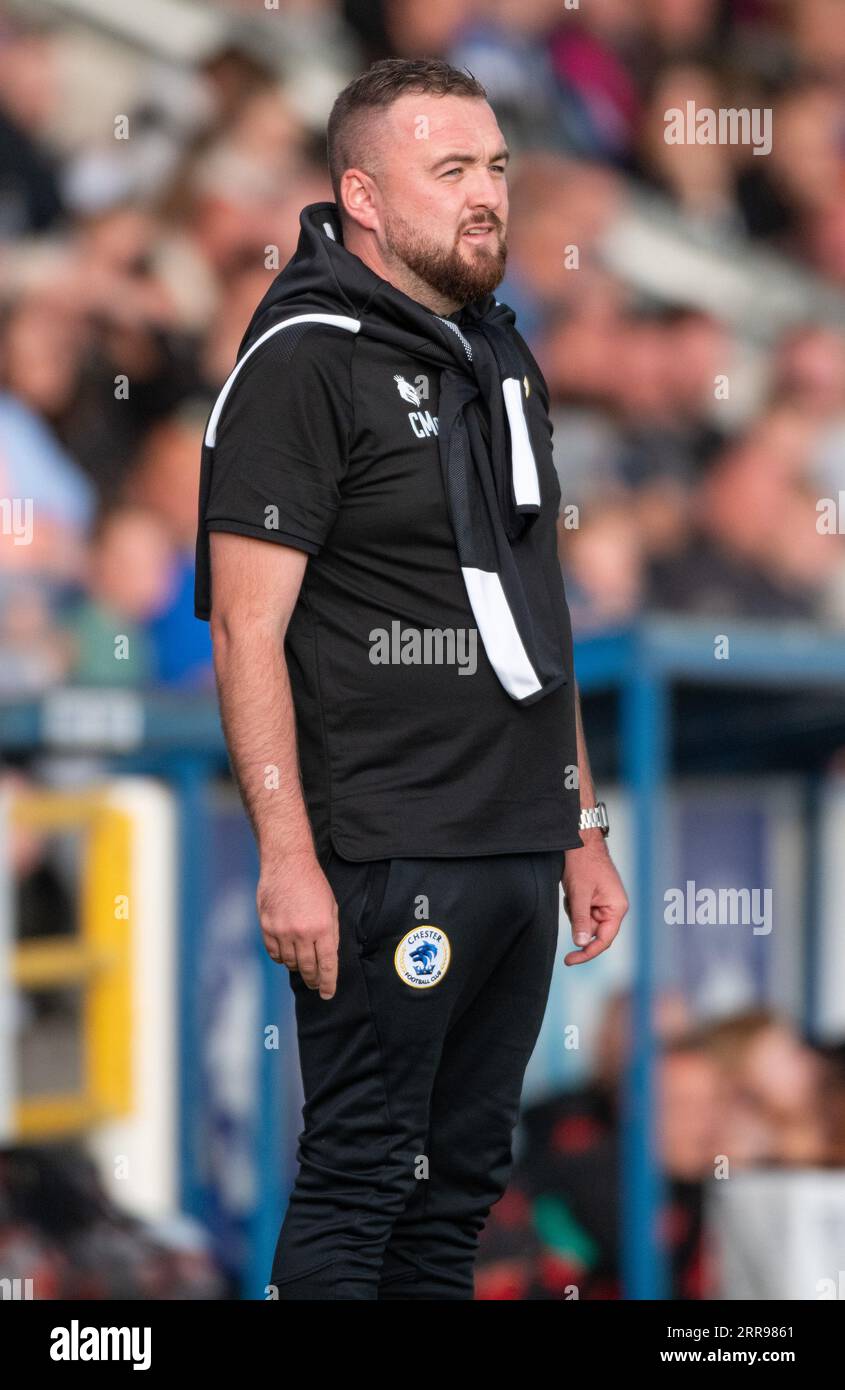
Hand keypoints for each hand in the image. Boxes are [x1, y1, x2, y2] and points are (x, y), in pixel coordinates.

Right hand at [257, 852, 339, 997]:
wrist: (288, 864)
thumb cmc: (313, 884)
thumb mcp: (331, 907)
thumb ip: (331, 933)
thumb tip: (328, 958)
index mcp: (323, 928)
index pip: (327, 965)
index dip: (328, 983)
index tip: (328, 994)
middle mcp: (302, 933)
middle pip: (308, 968)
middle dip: (313, 980)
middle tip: (315, 985)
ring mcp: (282, 931)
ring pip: (290, 962)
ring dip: (297, 967)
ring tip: (302, 964)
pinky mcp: (267, 926)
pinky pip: (274, 952)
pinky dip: (280, 957)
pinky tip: (286, 955)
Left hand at [562, 835, 627, 965]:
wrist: (580, 840)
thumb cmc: (583, 862)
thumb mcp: (579, 893)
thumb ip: (579, 919)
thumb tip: (580, 943)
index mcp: (617, 908)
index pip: (604, 940)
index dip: (587, 953)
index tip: (569, 960)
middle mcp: (614, 907)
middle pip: (593, 931)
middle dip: (577, 922)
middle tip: (570, 902)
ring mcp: (604, 902)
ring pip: (584, 922)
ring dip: (573, 911)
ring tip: (572, 891)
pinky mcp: (595, 898)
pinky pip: (581, 911)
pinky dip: (573, 905)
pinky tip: (572, 889)